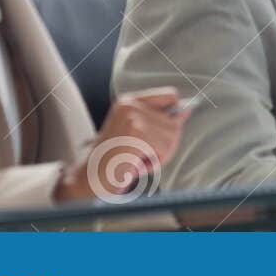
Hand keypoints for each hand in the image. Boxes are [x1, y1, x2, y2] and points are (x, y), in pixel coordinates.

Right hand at [54, 87, 191, 202]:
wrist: (87, 180)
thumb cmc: (115, 160)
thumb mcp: (137, 135)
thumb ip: (160, 121)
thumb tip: (188, 109)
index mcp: (129, 101)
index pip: (171, 96)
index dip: (172, 118)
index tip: (160, 135)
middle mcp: (130, 104)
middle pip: (175, 121)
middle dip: (165, 144)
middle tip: (141, 155)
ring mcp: (132, 117)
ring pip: (172, 137)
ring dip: (160, 155)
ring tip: (137, 160)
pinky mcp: (135, 133)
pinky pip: (164, 149)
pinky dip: (154, 163)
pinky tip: (134, 165)